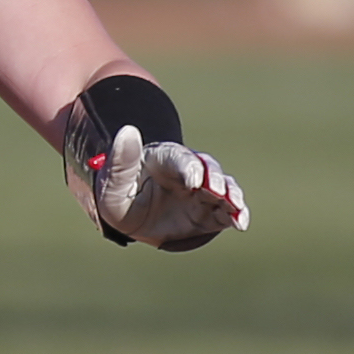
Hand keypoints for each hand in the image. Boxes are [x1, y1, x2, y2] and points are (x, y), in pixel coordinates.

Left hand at [82, 137, 250, 249]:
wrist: (128, 219)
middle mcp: (188, 171)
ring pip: (224, 187)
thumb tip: (127, 130)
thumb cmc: (119, 196)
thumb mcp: (112, 182)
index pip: (180, 158)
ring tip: (236, 207)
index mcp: (163, 159)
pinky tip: (240, 223)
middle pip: (209, 169)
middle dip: (216, 179)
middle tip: (216, 191)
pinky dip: (237, 215)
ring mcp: (202, 191)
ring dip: (232, 195)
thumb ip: (120, 160)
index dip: (190, 167)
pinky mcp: (210, 211)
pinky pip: (228, 211)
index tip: (193, 181)